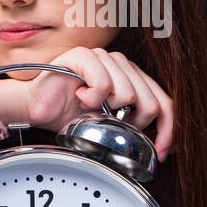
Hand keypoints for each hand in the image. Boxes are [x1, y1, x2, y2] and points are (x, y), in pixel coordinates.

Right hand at [22, 47, 173, 161]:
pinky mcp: (84, 56)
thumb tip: (162, 144)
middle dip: (136, 124)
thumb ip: (136, 126)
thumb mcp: (111, 125)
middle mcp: (122, 63)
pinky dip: (91, 99)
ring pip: (128, 94)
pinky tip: (80, 97)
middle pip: (151, 101)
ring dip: (108, 111)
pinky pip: (104, 84)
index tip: (163, 151)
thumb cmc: (70, 114)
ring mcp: (104, 56)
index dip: (168, 129)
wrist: (38, 106)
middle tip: (115, 128)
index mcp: (132, 77)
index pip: (164, 101)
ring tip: (91, 109)